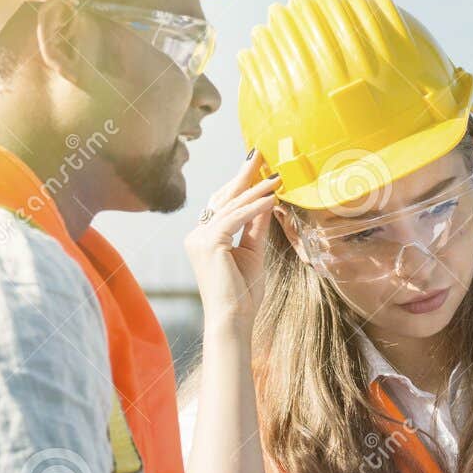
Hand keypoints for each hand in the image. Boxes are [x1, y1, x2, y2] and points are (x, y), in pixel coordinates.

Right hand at [184, 151, 280, 332]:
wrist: (233, 319)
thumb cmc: (242, 294)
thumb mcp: (253, 252)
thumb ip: (255, 226)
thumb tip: (266, 201)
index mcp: (203, 237)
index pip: (222, 204)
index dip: (239, 184)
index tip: (256, 165)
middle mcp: (196, 235)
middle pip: (222, 197)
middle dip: (243, 175)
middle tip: (259, 153)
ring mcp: (199, 238)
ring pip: (231, 206)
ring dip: (255, 189)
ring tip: (275, 176)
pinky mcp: (209, 243)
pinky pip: (235, 218)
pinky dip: (254, 207)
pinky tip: (271, 198)